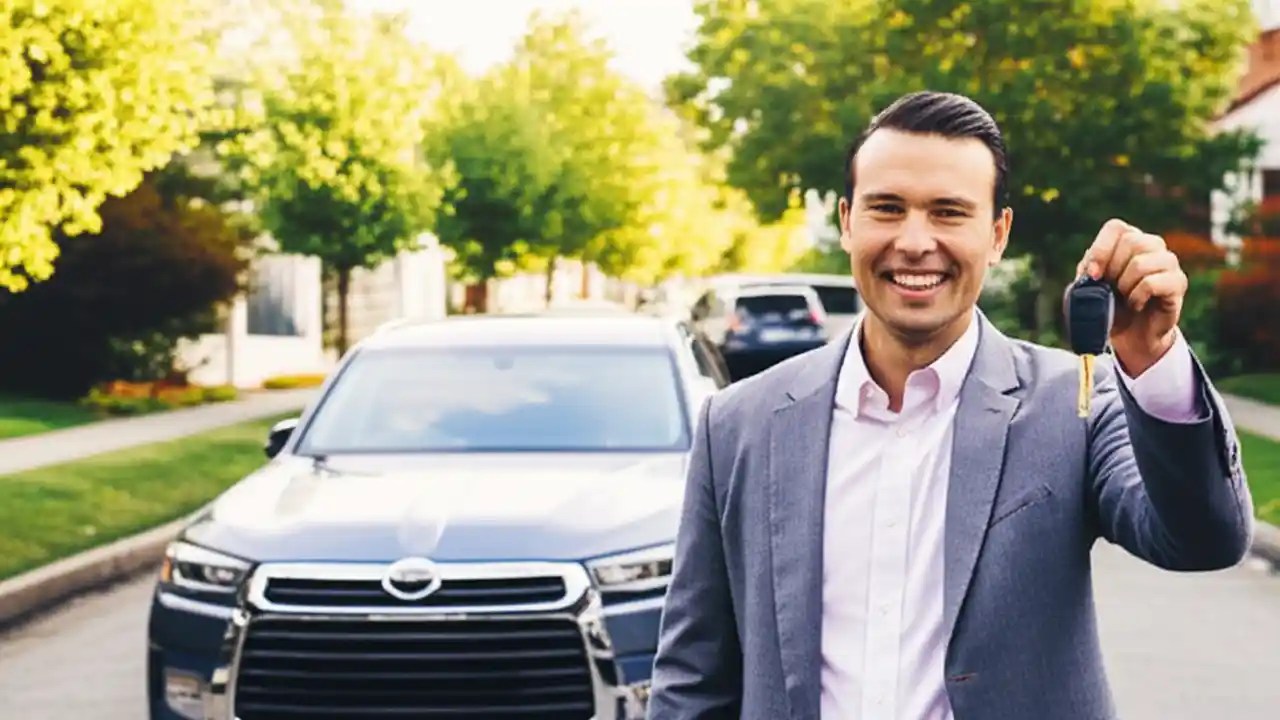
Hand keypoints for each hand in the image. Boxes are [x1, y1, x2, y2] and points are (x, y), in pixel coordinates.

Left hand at [1077, 218, 1185, 376]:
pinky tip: (1137, 304)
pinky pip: (1152, 283)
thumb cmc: (1111, 304)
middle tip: (1111, 288)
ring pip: (1141, 263)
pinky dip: (1137, 297)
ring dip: (1125, 285)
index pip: (1115, 227)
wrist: (1131, 333)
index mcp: (1128, 239)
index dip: (1101, 250)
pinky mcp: (1178, 282)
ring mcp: (1168, 262)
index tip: (1093, 275)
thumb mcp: (1090, 287)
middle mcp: (1152, 245)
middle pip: (1131, 242)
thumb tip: (1089, 269)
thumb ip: (1087, 272)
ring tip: (1125, 297)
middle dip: (1113, 270)